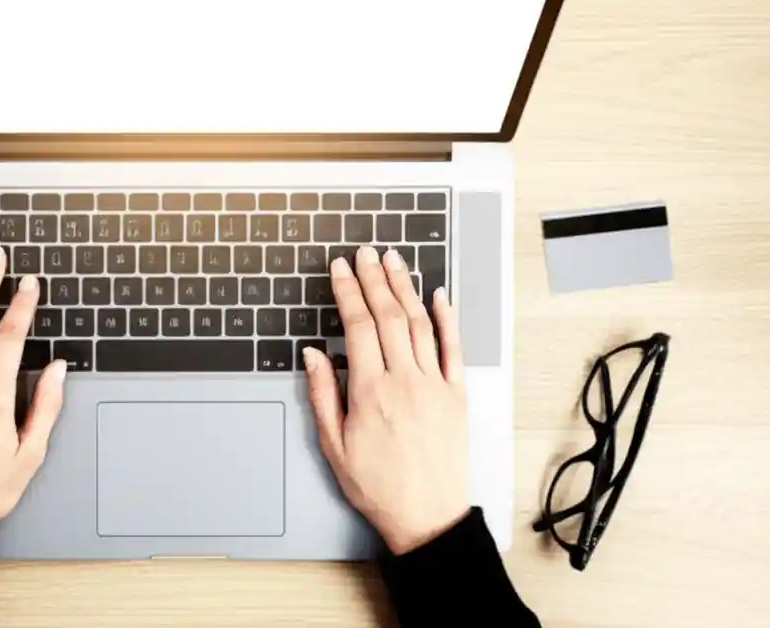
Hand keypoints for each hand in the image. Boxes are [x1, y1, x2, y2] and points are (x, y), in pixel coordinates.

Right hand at [302, 246, 468, 554]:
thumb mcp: (333, 446)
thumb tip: (313, 354)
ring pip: (420, 324)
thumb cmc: (377, 487)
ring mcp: (435, 386)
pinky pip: (453, 348)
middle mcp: (405, 382)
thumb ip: (322, 395)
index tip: (340, 269)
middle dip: (374, 279)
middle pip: (389, 316)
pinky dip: (447, 318)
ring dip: (405, 287)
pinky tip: (439, 295)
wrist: (426, 517)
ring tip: (394, 261)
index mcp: (370, 392)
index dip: (347, 292)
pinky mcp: (457, 396)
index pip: (357, 327)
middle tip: (365, 252)